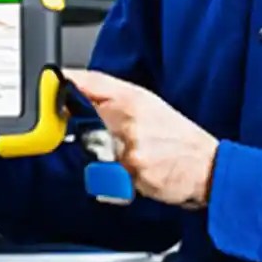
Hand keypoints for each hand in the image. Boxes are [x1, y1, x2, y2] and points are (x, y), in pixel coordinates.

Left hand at [63, 68, 218, 208]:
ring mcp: (129, 147)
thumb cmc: (178, 136)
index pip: (89, 83)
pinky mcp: (132, 174)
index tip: (53, 84)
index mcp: (132, 98)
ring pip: (95, 153)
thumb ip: (111, 95)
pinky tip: (138, 171)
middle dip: (87, 131)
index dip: (66, 84)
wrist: (208, 166)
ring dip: (105, 159)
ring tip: (133, 156)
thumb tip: (75, 86)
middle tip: (109, 137)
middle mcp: (128, 119)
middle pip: (84, 122)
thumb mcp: (148, 103)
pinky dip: (117, 178)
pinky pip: (109, 177)